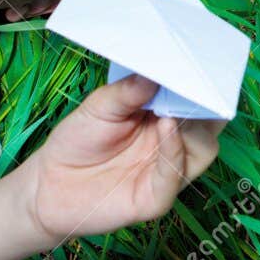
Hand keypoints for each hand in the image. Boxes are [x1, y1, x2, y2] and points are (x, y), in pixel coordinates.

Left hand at [21, 75, 223, 246]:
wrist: (48, 184)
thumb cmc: (77, 141)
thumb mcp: (100, 105)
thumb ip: (128, 91)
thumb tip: (156, 72)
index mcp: (165, 116)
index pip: (199, 100)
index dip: (204, 83)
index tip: (203, 62)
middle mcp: (173, 143)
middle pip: (211, 124)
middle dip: (209, 102)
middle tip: (199, 81)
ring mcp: (167, 171)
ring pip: (204, 149)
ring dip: (196, 126)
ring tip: (177, 106)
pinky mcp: (155, 198)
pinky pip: (175, 175)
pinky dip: (175, 151)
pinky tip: (167, 128)